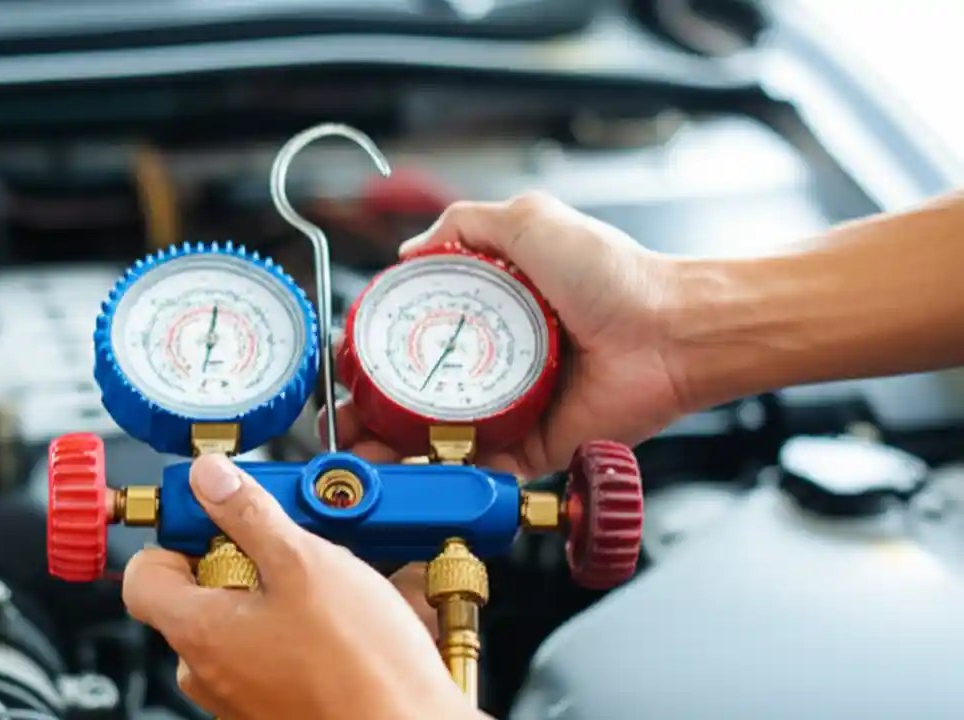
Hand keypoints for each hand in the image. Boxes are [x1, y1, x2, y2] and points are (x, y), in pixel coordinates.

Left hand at [123, 454, 478, 719]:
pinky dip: (318, 625)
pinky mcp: (283, 705)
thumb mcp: (305, 564)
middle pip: (208, 592)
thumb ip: (250, 514)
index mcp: (198, 632)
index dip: (180, 535)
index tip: (220, 514)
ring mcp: (245, 694)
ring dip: (295, 589)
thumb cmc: (359, 669)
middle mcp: (211, 671)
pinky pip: (287, 650)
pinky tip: (366, 611)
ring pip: (255, 619)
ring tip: (345, 574)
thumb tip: (210, 478)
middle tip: (297, 541)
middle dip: (254, 558)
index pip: (146, 573)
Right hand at [333, 191, 686, 476]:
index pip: (412, 334)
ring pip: (434, 434)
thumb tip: (408, 249)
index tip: (342, 358)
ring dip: (390, 446)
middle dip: (368, 406)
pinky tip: (407, 473)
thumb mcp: (531, 221)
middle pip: (412, 392)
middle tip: (341, 414)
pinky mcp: (531, 448)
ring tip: (357, 450)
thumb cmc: (614, 276)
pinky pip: (479, 465)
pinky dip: (442, 473)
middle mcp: (493, 362)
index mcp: (488, 312)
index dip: (371, 347)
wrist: (668, 332)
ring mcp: (509, 408)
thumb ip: (467, 225)